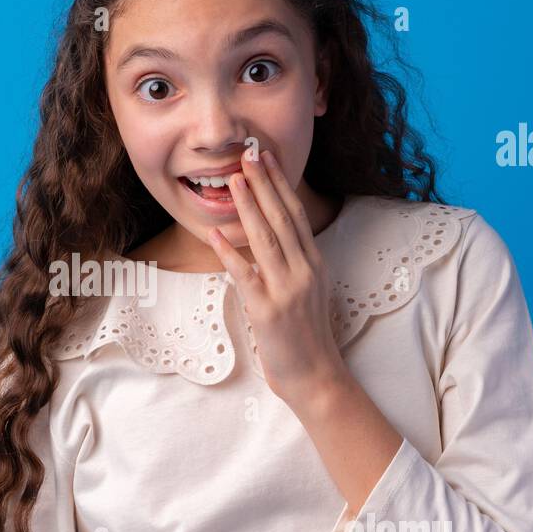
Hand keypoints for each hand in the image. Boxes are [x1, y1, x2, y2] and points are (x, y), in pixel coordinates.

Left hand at [205, 149, 347, 406]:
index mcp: (314, 263)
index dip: (279, 184)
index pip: (295, 214)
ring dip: (248, 207)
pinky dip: (229, 254)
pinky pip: (245, 276)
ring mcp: (287, 290)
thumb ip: (292, 263)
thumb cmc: (307, 335)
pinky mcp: (268, 311)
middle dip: (264, 184)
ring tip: (233, 180)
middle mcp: (305, 271)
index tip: (266, 158)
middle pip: (282, 218)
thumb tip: (268, 237)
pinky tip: (216, 235)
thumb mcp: (306, 290)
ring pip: (266, 239)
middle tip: (248, 154)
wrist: (316, 377)